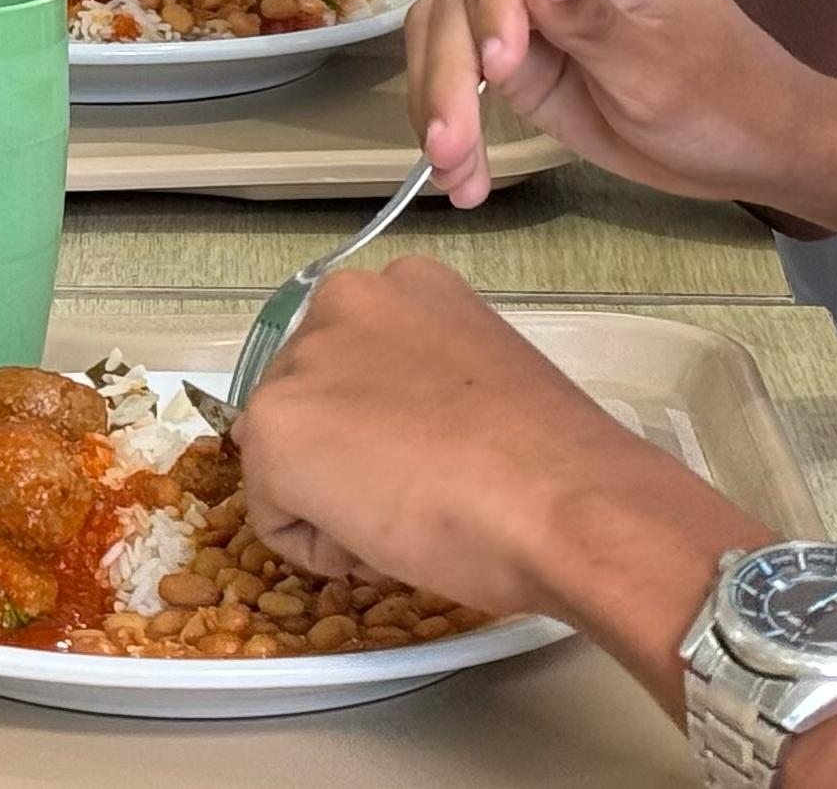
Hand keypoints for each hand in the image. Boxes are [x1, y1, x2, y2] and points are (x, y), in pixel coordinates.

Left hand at [234, 257, 750, 626]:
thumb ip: (421, 387)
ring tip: (411, 513)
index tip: (438, 454)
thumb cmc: (550, 463)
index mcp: (405, 286)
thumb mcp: (479, 387)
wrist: (563, 507)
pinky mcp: (274, 427)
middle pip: (312, 405)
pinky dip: (322, 549)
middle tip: (422, 490)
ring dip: (334, 502)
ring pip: (289, 460)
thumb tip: (389, 441)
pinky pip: (275, 516)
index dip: (388, 427)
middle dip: (348, 458)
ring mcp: (300, 362)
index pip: (355, 366)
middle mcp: (342, 302)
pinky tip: (385, 538)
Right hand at [407, 0, 834, 210]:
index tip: (502, 67)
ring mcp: (527, 16)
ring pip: (443, 39)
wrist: (753, 146)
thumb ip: (591, 18)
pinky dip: (449, 126)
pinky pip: (459, 81)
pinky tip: (459, 178)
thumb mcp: (658, 67)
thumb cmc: (725, 97)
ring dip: (437, 104)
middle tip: (454, 146)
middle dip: (448, 72)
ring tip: (452, 173)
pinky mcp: (520, 65)